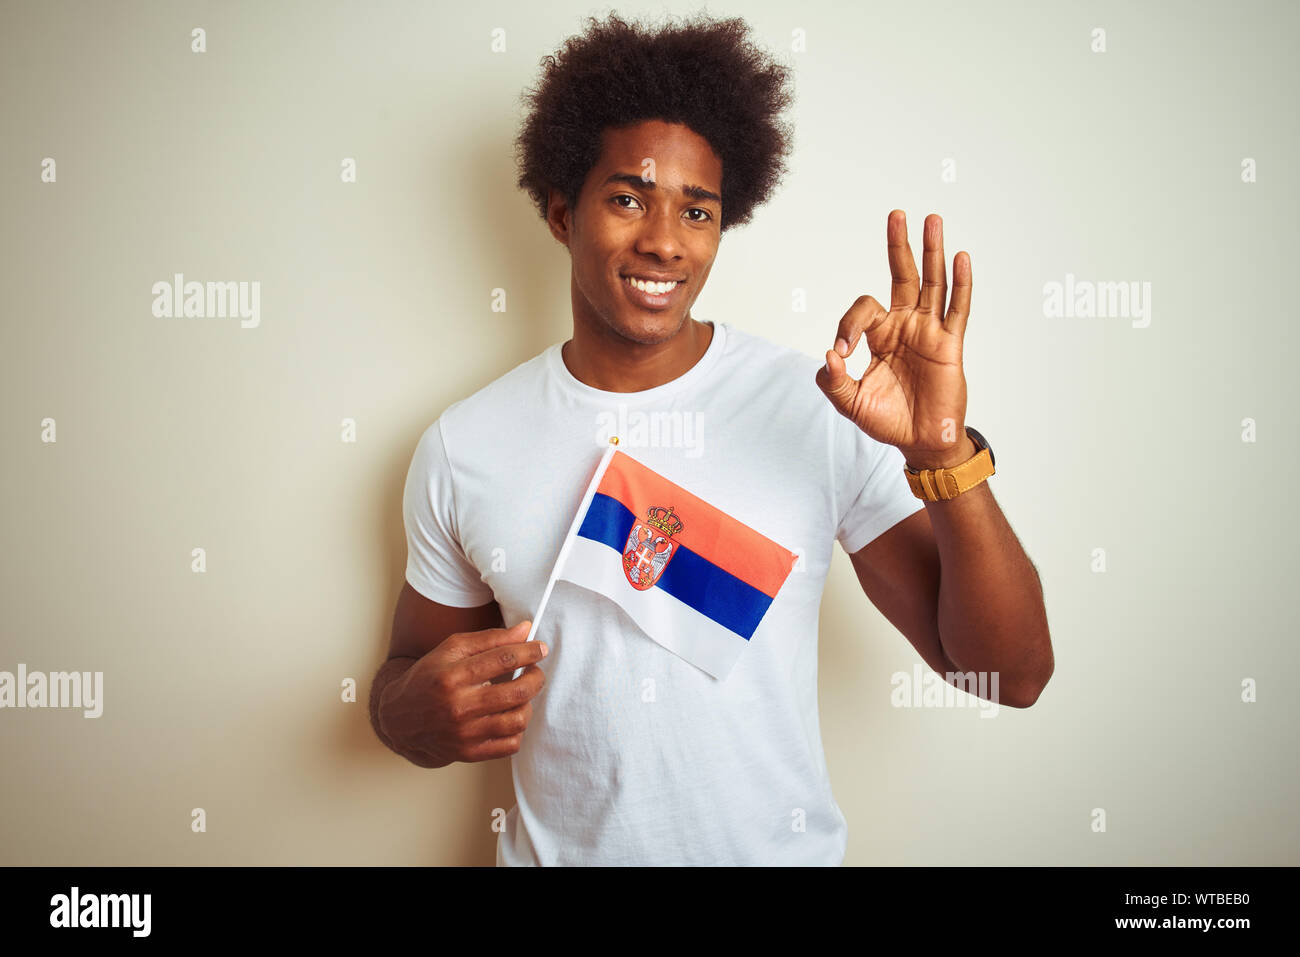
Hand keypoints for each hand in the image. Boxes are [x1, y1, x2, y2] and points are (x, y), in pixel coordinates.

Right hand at [377, 621, 546, 766]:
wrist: (399, 720)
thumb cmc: (428, 679)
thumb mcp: (451, 650)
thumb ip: (490, 639)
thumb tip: (525, 629)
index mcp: (452, 676)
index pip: (503, 659)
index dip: (529, 651)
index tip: (540, 648)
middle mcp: (458, 706)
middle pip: (516, 692)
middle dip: (536, 678)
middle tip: (534, 671)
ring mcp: (464, 734)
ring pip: (517, 721)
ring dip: (528, 704)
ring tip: (521, 695)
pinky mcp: (469, 753)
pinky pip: (510, 745)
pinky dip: (518, 730)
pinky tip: (509, 716)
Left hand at [815, 210, 972, 469]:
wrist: (919, 443)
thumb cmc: (888, 421)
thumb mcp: (850, 403)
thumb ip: (833, 382)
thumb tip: (828, 356)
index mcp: (880, 335)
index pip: (864, 309)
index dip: (849, 324)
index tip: (843, 351)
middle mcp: (905, 326)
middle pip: (902, 276)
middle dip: (899, 246)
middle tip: (897, 214)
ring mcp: (929, 332)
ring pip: (932, 283)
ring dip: (932, 252)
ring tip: (932, 220)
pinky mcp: (950, 344)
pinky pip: (956, 309)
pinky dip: (960, 284)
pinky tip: (960, 257)